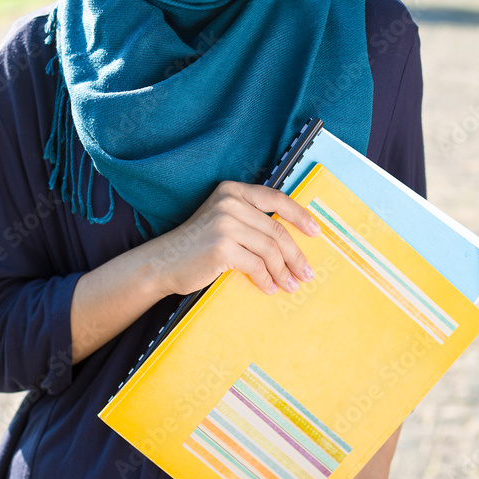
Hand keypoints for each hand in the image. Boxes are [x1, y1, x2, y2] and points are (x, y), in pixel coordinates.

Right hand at [149, 180, 319, 297]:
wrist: (163, 262)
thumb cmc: (197, 245)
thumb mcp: (223, 219)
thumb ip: (250, 219)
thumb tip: (290, 238)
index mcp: (233, 190)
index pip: (276, 199)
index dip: (300, 216)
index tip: (316, 232)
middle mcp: (229, 202)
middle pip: (276, 230)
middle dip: (296, 255)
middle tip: (306, 273)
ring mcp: (225, 223)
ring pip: (270, 250)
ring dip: (284, 271)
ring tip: (290, 285)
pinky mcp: (222, 247)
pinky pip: (256, 266)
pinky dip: (266, 280)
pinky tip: (269, 288)